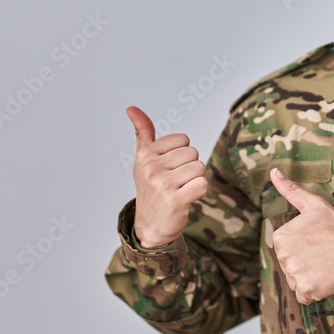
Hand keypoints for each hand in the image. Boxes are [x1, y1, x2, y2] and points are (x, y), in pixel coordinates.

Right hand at [126, 106, 207, 247]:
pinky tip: (186, 198)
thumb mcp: (143, 159)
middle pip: (193, 153)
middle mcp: (152, 168)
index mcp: (146, 155)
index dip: (182, 154)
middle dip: (190, 168)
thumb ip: (143, 132)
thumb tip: (131, 108)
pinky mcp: (175, 200)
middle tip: (176, 182)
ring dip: (195, 180)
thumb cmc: (151, 188)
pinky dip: (199, 192)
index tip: (169, 168)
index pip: (183, 140)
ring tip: (180, 190)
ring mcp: (162, 184)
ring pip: (200, 168)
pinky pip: (202, 184)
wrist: (150, 225)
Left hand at [269, 167, 333, 304]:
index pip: (286, 251)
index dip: (303, 249)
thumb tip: (273, 171)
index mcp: (280, 237)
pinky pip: (305, 296)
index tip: (317, 243)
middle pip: (290, 268)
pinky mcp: (306, 289)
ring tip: (326, 265)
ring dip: (310, 278)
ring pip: (297, 282)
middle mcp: (283, 255)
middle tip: (324, 254)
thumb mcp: (313, 205)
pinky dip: (316, 291)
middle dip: (305, 265)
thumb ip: (290, 190)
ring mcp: (294, 273)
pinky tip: (327, 278)